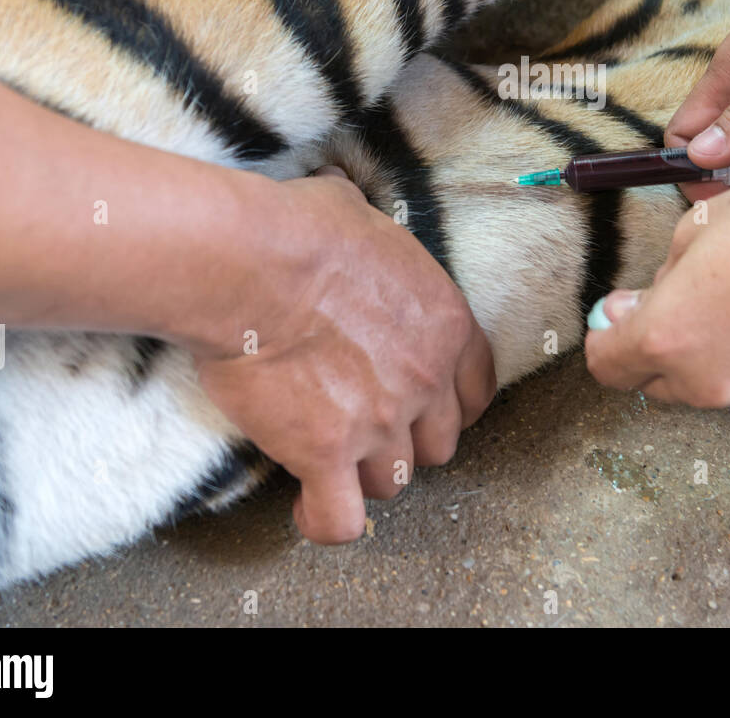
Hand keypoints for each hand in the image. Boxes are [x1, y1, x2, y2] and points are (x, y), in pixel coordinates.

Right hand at [190, 167, 495, 543]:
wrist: (252, 263)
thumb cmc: (302, 229)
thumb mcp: (362, 216)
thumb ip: (374, 240)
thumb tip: (344, 208)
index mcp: (445, 323)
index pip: (477, 391)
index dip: (450, 405)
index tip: (423, 407)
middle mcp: (425, 379)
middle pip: (438, 444)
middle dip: (407, 440)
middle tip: (365, 426)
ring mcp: (379, 422)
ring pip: (393, 482)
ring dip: (365, 475)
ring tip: (331, 460)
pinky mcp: (324, 453)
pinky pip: (340, 518)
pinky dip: (323, 521)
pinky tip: (305, 507)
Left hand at [584, 159, 729, 410]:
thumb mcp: (697, 227)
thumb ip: (661, 279)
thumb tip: (643, 305)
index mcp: (668, 337)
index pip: (608, 366)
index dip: (607, 339)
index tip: (619, 317)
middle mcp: (710, 382)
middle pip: (659, 383)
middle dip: (659, 349)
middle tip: (681, 300)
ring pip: (717, 384)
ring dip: (716, 354)